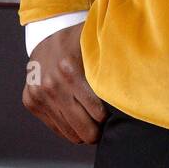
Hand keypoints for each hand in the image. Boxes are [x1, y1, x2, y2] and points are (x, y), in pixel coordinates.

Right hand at [22, 22, 108, 143]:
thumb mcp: (96, 44)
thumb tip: (138, 78)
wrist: (45, 34)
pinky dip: (69, 128)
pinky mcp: (30, 102)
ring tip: (94, 124)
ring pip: (69, 133)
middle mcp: (52, 85)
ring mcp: (39, 95)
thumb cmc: (78, 40)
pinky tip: (78, 119)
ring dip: (83, 131)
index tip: (116, 114)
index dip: (109, 117)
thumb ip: (112, 60)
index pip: (98, 112)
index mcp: (70, 70)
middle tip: (106, 125)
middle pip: (84, 129)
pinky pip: (56, 128)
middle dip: (98, 131)